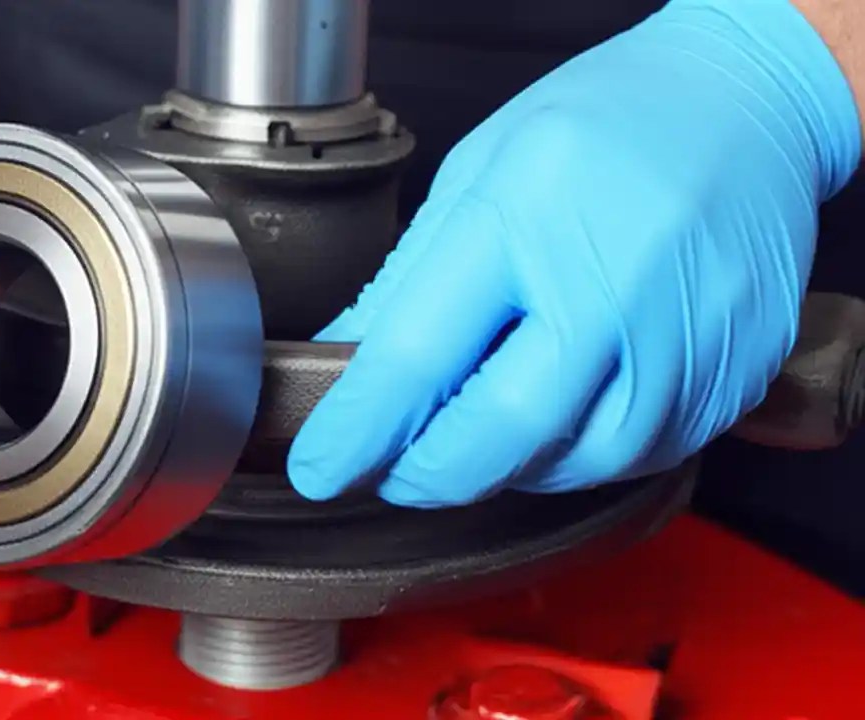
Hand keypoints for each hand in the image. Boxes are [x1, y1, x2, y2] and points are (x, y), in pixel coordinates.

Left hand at [288, 0, 860, 506]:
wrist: (744, 102)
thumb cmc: (607, 122)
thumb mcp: (477, 173)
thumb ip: (411, 280)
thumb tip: (350, 366)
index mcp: (527, 212)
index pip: (418, 356)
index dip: (358, 431)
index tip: (322, 467)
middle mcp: (617, 277)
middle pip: (502, 432)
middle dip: (429, 475)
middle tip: (395, 473)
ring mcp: (689, 329)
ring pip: (578, 463)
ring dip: (510, 470)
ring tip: (484, 433)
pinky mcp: (736, 369)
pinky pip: (648, 453)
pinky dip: (585, 454)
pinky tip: (563, 417)